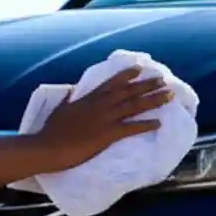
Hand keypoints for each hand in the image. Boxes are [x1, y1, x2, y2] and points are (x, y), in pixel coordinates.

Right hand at [34, 67, 173, 170]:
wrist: (46, 147)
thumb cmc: (51, 131)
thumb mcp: (61, 108)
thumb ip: (70, 98)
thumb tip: (73, 90)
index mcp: (89, 98)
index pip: (111, 83)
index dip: (127, 75)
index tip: (140, 68)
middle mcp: (100, 105)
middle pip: (129, 92)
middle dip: (147, 85)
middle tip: (163, 79)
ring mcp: (105, 119)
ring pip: (134, 106)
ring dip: (153, 100)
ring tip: (169, 95)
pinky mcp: (107, 134)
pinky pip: (131, 128)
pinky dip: (146, 125)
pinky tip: (159, 123)